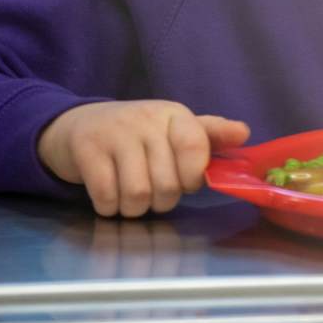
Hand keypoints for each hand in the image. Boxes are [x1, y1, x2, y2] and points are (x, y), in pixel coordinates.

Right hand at [38, 100, 249, 217]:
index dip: (192, 176)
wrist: (78, 126)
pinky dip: (109, 208)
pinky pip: (106, 196)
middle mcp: (145, 119)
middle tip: (154, 192)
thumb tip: (244, 133)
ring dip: (135, 208)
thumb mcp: (175, 129)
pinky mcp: (85, 149)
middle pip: (167, 183)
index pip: (194, 147)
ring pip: (137, 194)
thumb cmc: (138, 134)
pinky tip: (109, 199)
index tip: (185, 182)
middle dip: (163, 201)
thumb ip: (209, 135)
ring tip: (131, 198)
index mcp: (174, 114)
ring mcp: (113, 133)